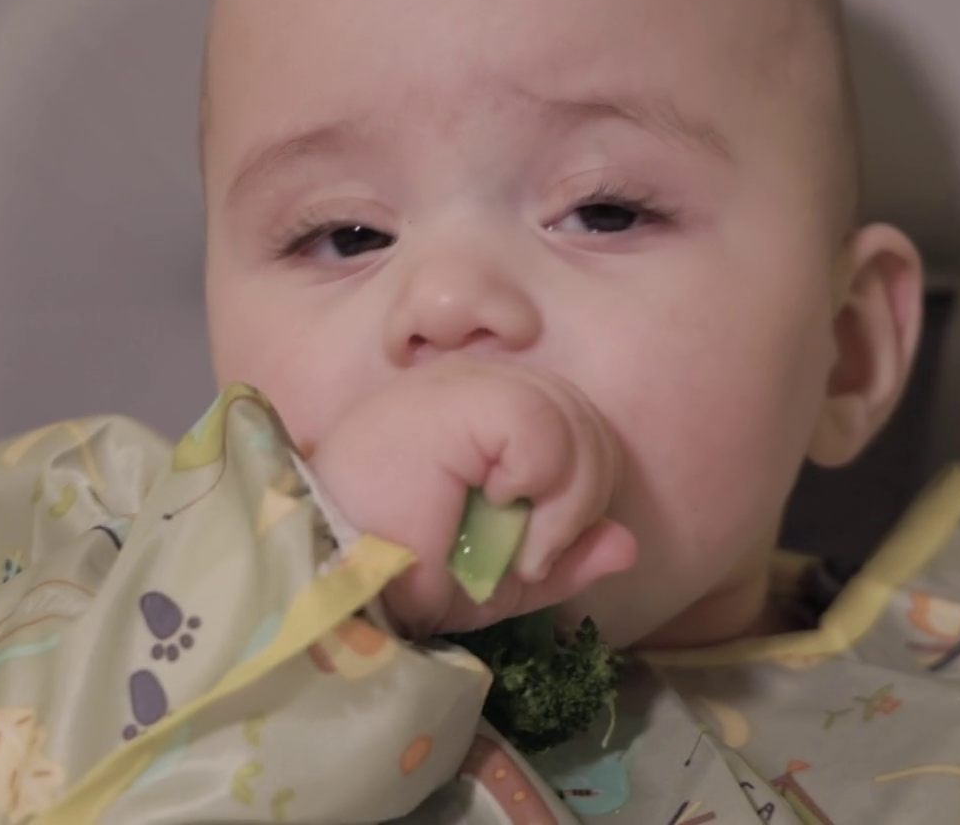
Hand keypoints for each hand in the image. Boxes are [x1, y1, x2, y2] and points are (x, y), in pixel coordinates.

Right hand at [304, 359, 637, 638]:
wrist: (331, 578)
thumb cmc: (395, 578)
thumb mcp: (495, 578)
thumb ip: (563, 558)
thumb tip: (628, 545)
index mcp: (483, 412)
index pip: (577, 427)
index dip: (580, 492)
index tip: (538, 551)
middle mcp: (475, 381)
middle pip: (586, 421)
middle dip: (581, 500)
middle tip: (533, 556)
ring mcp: (464, 381)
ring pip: (573, 420)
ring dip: (563, 501)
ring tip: (519, 548)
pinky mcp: (458, 396)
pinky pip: (543, 426)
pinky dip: (541, 482)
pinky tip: (499, 509)